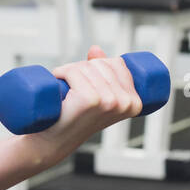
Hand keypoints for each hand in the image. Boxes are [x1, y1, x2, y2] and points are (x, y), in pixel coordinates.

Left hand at [30, 45, 142, 164]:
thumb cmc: (76, 119)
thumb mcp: (98, 96)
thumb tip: (96, 49)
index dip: (99, 66)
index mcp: (135, 102)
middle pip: (101, 64)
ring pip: (86, 66)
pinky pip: (73, 71)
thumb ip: (101, 72)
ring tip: (66, 88)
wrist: (54, 140)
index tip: (88, 82)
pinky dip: (61, 72)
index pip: (118, 64)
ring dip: (70, 71)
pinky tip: (58, 83)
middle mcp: (125, 103)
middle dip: (83, 68)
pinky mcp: (89, 99)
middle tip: (73, 86)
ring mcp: (108, 101)